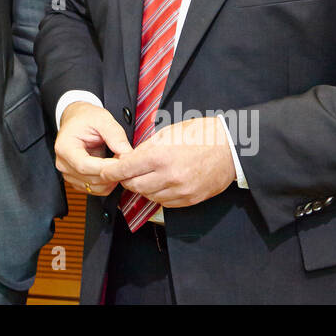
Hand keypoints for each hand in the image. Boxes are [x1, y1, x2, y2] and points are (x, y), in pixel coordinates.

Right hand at [54, 101, 132, 196]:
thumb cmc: (85, 118)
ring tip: (118, 163)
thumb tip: (128, 155)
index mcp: (65, 147)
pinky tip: (112, 169)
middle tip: (127, 161)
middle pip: (91, 179)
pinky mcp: (77, 180)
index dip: (106, 167)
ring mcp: (68, 174)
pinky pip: (95, 190)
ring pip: (95, 188)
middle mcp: (63, 164)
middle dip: (112, 173)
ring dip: (111, 179)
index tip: (123, 162)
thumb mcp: (102, 119)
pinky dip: (108, 183)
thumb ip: (115, 135)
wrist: (76, 119)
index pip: (84, 165)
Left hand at [99, 116, 234, 207]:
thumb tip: (129, 158)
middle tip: (125, 172)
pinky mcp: (190, 200)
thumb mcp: (167, 133)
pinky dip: (158, 194)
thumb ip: (146, 148)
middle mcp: (169, 177)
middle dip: (126, 180)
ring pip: (148, 196)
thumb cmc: (200, 135)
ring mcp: (180, 191)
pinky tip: (161, 183)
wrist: (230, 148)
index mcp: (160, 156)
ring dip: (142, 187)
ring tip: (146, 175)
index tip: (105, 171)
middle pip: (134, 186)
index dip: (111, 171)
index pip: (125, 169)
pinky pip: (165, 202)